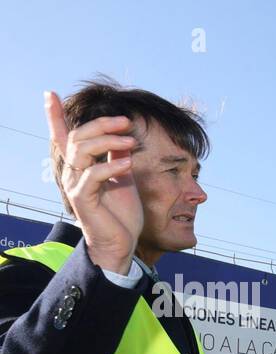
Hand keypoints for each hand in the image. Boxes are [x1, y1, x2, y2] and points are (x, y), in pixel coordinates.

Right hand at [46, 91, 142, 274]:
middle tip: (126, 122)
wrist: (121, 243)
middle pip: (78, 137)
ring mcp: (75, 184)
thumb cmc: (121, 214)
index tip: (49, 93)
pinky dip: (112, 166)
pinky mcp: (82, 198)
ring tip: (131, 142)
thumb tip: (123, 137)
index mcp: (80, 166)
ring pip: (83, 150)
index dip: (54, 115)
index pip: (63, 136)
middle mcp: (72, 172)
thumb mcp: (124, 179)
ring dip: (109, 141)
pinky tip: (128, 165)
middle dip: (101, 124)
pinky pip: (93, 175)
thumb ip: (120, 158)